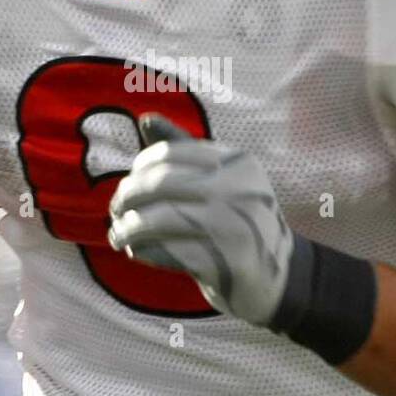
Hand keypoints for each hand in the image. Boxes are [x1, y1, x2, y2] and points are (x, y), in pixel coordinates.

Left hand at [107, 114, 294, 324]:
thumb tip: (145, 118)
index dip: (139, 168)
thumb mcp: (224, 181)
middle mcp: (238, 189)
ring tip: (118, 236)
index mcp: (238, 162)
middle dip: (127, 197)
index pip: (170, 153)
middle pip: (160, 184)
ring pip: (158, 219)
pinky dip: (145, 251)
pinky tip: (137, 253)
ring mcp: (233, 226)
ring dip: (128, 229)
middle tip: (114, 210)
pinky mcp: (224, 262)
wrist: (280, 276)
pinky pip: (167, 251)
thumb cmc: (241, 223)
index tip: (128, 183)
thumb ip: (185, 152)